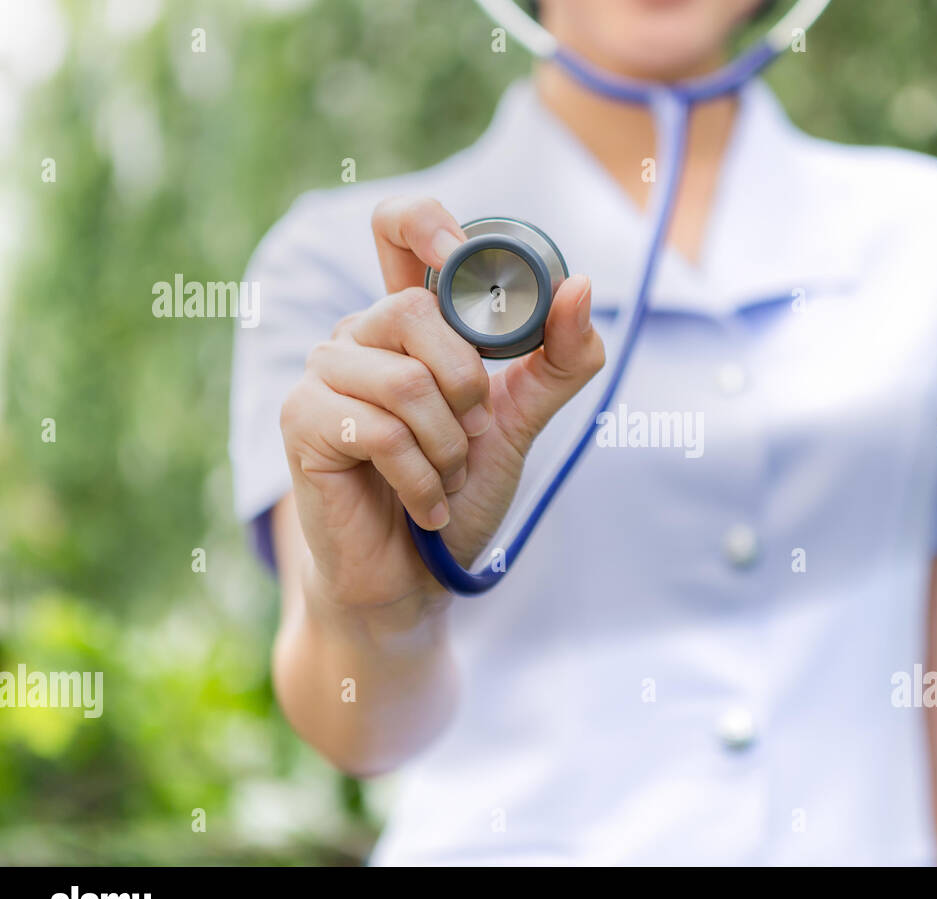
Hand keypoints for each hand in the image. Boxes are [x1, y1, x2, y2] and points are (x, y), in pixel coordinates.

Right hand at [279, 197, 603, 607]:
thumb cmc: (462, 489)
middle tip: (472, 434)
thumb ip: (560, 358)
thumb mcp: (523, 419)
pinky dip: (424, 481)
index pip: (399, 226)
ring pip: (406, 382)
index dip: (429, 225)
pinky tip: (425, 505)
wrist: (416, 577)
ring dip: (450, 448)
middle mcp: (360, 333)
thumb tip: (579, 284)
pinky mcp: (301, 420)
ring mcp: (323, 373)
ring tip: (447, 478)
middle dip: (468, 389)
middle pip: (416, 313)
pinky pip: (381, 432)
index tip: (460, 257)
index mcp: (410, 320)